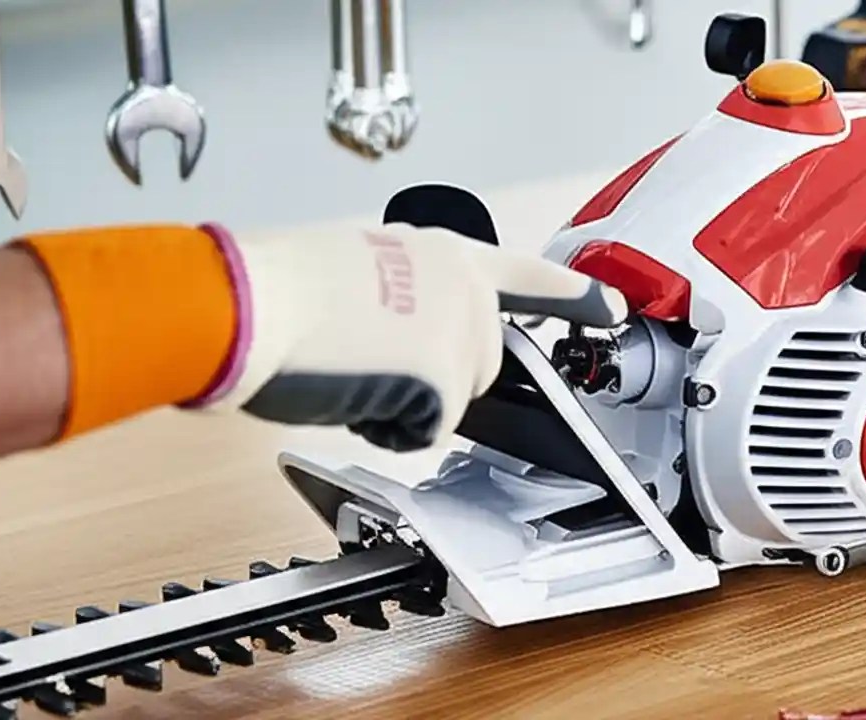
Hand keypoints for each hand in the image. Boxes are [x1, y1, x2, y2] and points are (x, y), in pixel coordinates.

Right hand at [196, 222, 627, 450]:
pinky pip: (426, 429)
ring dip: (406, 403)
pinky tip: (352, 392)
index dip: (573, 297)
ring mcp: (461, 329)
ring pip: (454, 401)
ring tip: (352, 368)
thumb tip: (406, 340)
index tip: (611, 308)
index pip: (526, 274)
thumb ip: (410, 298)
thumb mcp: (364, 272)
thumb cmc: (281, 287)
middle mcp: (464, 285)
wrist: (254, 301)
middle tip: (369, 359)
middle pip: (481, 364)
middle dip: (433, 380)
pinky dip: (387, 426)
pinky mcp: (446, 376)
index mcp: (442, 252)